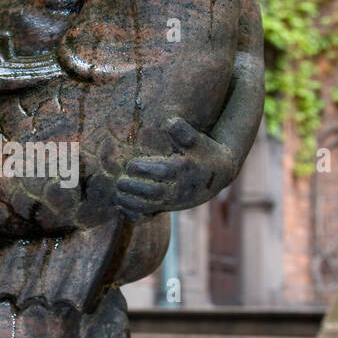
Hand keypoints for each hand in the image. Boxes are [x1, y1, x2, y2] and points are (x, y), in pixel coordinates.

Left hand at [115, 117, 234, 218]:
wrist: (220, 174)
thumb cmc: (205, 152)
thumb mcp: (198, 140)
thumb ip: (185, 132)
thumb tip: (172, 121)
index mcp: (184, 169)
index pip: (163, 171)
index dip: (146, 170)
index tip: (130, 164)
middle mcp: (179, 188)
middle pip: (155, 192)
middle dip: (134, 188)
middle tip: (119, 182)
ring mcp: (175, 200)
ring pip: (152, 206)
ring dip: (132, 203)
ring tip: (117, 196)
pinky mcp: (170, 207)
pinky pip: (153, 215)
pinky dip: (138, 215)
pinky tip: (123, 209)